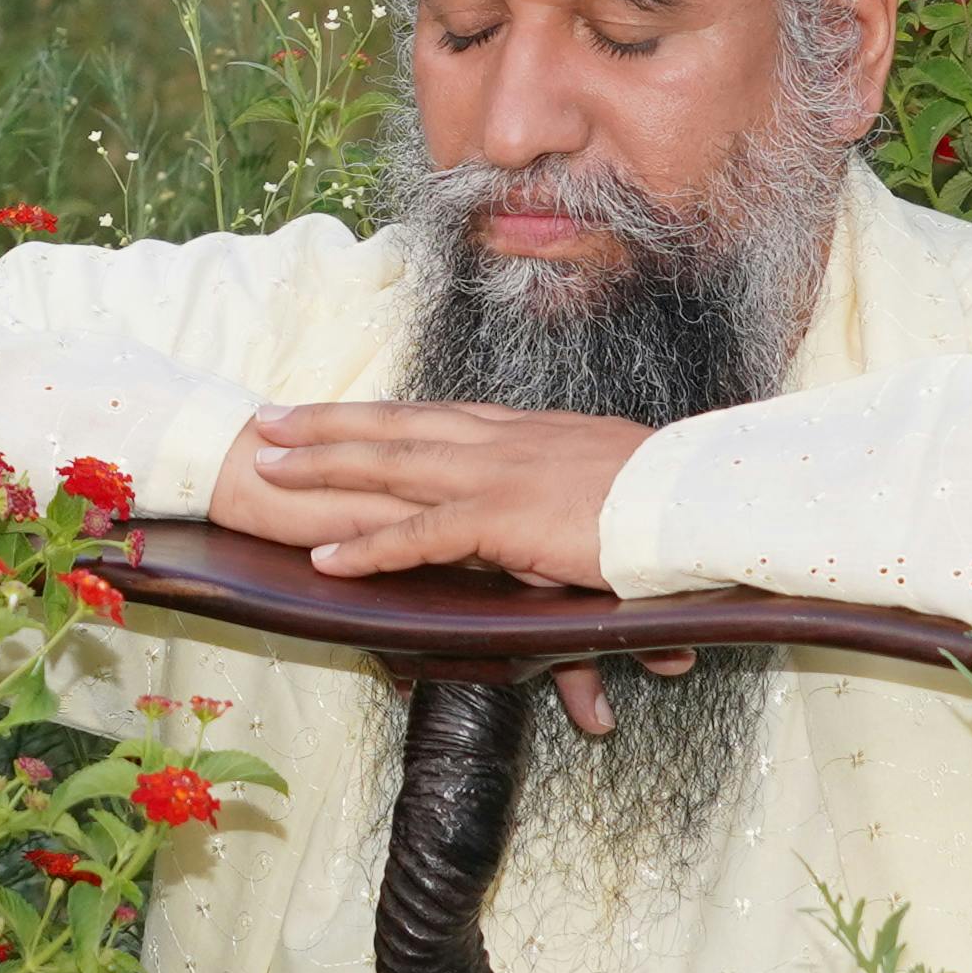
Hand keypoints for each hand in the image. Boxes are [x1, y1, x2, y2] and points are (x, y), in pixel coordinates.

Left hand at [205, 401, 683, 736]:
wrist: (705, 498)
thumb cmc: (674, 497)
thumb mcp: (611, 488)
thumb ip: (574, 506)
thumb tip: (567, 527)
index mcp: (528, 431)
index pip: (436, 417)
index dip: (380, 415)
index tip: (335, 411)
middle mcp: (503, 440)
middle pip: (396, 427)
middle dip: (327, 423)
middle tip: (268, 420)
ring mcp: (499, 475)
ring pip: (390, 466)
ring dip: (323, 467)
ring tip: (266, 467)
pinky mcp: (504, 519)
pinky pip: (420, 535)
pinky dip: (368, 550)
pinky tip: (325, 560)